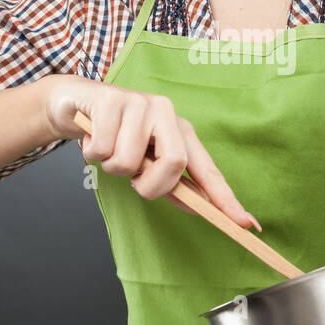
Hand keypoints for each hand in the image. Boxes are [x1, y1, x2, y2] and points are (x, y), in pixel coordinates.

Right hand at [42, 74, 259, 229]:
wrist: (77, 103)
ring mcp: (141, 103)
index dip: (226, 199)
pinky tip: (93, 137)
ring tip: (108, 149)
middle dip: (150, 184)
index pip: (207, 170)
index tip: (247, 224)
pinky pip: (103, 149)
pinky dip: (92, 153)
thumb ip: (169, 182)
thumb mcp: (144, 160)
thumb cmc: (116, 135)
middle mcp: (166, 113)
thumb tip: (197, 207)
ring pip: (129, 162)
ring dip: (112, 166)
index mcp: (181, 132)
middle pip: (174, 163)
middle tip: (133, 178)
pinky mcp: (112, 100)